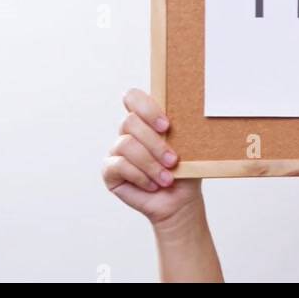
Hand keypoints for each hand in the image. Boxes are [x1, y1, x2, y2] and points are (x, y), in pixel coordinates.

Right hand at [102, 88, 201, 226]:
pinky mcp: (109, 170)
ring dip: (150, 164)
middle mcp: (128, 132)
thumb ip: (182, 128)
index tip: (166, 126)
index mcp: (146, 120)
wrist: (180, 199)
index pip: (133, 98)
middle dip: (155, 143)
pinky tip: (152, 185)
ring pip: (126, 144)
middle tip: (173, 160)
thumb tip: (189, 112)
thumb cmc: (185, 170)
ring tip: (166, 178)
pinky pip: (119, 165)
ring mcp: (116, 150)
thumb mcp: (189, 147)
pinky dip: (140, 176)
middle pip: (130, 121)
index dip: (146, 108)